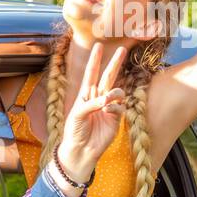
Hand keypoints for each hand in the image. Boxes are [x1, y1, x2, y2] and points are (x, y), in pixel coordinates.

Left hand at [56, 44, 126, 182]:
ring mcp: (108, 108)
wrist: (80, 150)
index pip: (91, 73)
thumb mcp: (77, 115)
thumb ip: (91, 104)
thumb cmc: (74, 131)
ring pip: (117, 92)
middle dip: (115, 63)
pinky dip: (114, 108)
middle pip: (108, 77)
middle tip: (122, 49)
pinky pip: (120, 108)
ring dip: (114, 93)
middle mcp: (98, 98)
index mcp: (85, 95)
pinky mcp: (116, 119)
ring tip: (107, 100)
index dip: (95, 60)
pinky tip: (107, 113)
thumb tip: (107, 100)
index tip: (98, 45)